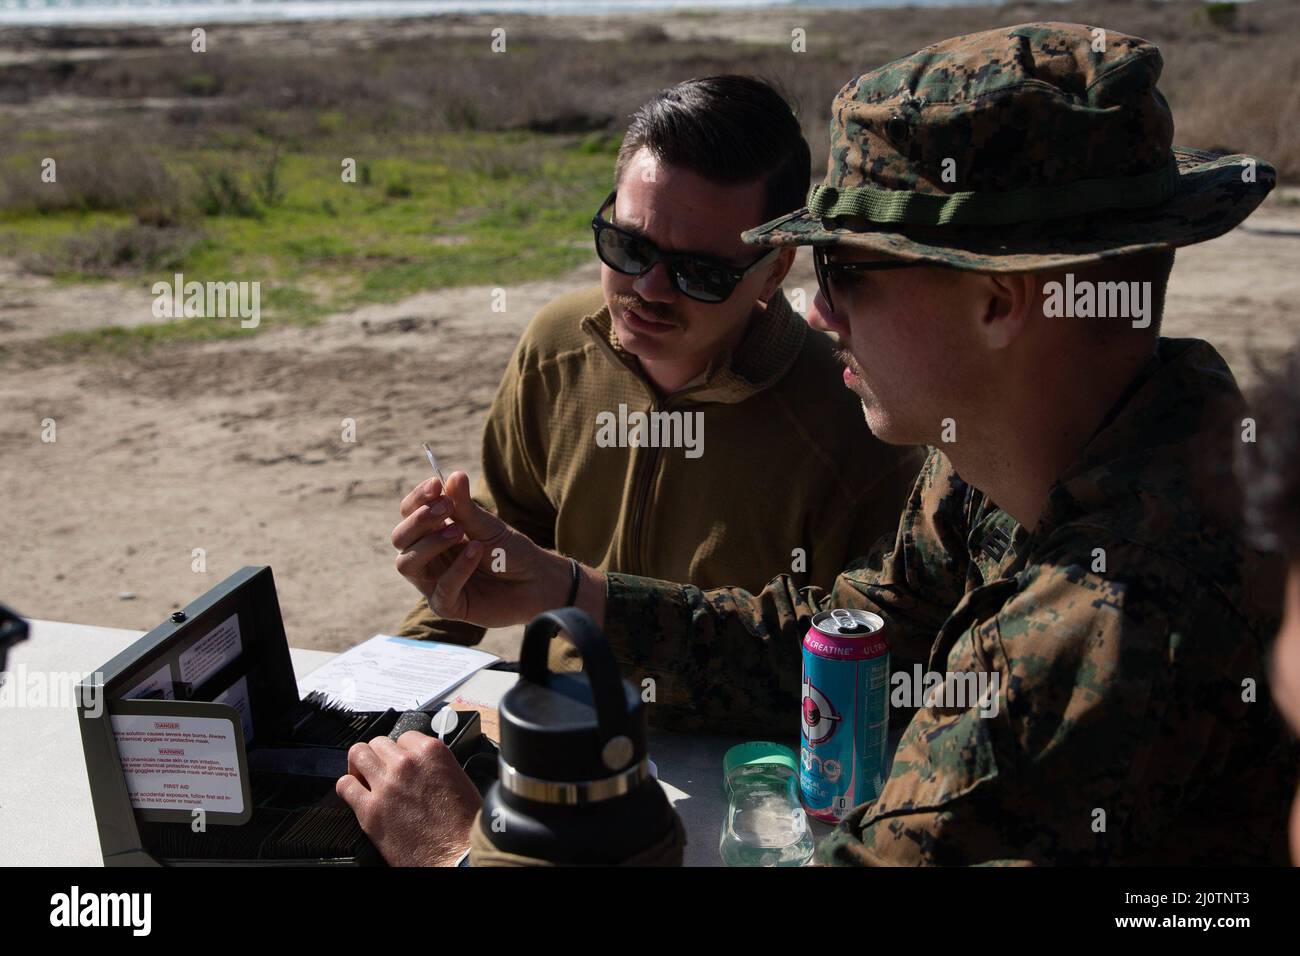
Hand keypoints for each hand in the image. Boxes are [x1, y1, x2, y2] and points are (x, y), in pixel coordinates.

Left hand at [336, 731, 481, 866]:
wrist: (457, 856)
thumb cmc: (464, 826)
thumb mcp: (459, 780)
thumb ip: (436, 766)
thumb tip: (422, 768)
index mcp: (431, 753)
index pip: (405, 736)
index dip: (402, 750)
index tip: (401, 761)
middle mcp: (406, 764)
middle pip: (378, 743)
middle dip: (380, 756)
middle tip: (382, 770)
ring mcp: (386, 785)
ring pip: (358, 755)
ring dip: (361, 765)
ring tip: (365, 778)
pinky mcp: (370, 810)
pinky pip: (345, 786)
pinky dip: (348, 787)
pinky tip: (356, 795)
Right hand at [391, 470, 586, 627]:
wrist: (536, 582)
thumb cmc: (509, 551)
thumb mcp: (488, 525)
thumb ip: (467, 506)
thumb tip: (454, 476)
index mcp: (432, 533)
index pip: (408, 513)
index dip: (417, 499)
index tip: (435, 484)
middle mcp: (427, 558)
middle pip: (399, 538)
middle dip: (418, 520)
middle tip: (445, 507)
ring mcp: (434, 583)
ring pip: (407, 564)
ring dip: (430, 544)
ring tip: (459, 531)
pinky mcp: (448, 606)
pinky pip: (441, 589)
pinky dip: (457, 569)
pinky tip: (476, 551)